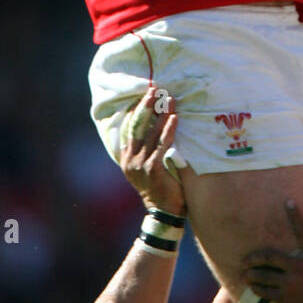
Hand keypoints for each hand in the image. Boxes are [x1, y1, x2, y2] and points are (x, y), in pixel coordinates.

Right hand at [118, 87, 185, 216]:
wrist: (163, 212)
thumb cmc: (160, 188)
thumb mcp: (148, 168)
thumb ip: (148, 151)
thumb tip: (157, 129)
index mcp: (127, 158)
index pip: (130, 128)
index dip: (138, 110)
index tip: (147, 95)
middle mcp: (130, 159)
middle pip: (138, 126)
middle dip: (147, 106)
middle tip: (155, 89)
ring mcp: (140, 164)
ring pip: (151, 133)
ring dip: (161, 114)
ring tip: (169, 99)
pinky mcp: (152, 169)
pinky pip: (162, 145)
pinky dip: (169, 130)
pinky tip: (175, 118)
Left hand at [242, 202, 302, 302]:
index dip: (296, 216)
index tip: (288, 202)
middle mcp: (301, 269)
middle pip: (270, 256)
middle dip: (255, 256)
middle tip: (246, 258)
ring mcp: (290, 285)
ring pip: (263, 275)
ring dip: (251, 273)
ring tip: (245, 273)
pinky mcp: (284, 300)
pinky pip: (264, 291)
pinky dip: (256, 288)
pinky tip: (252, 287)